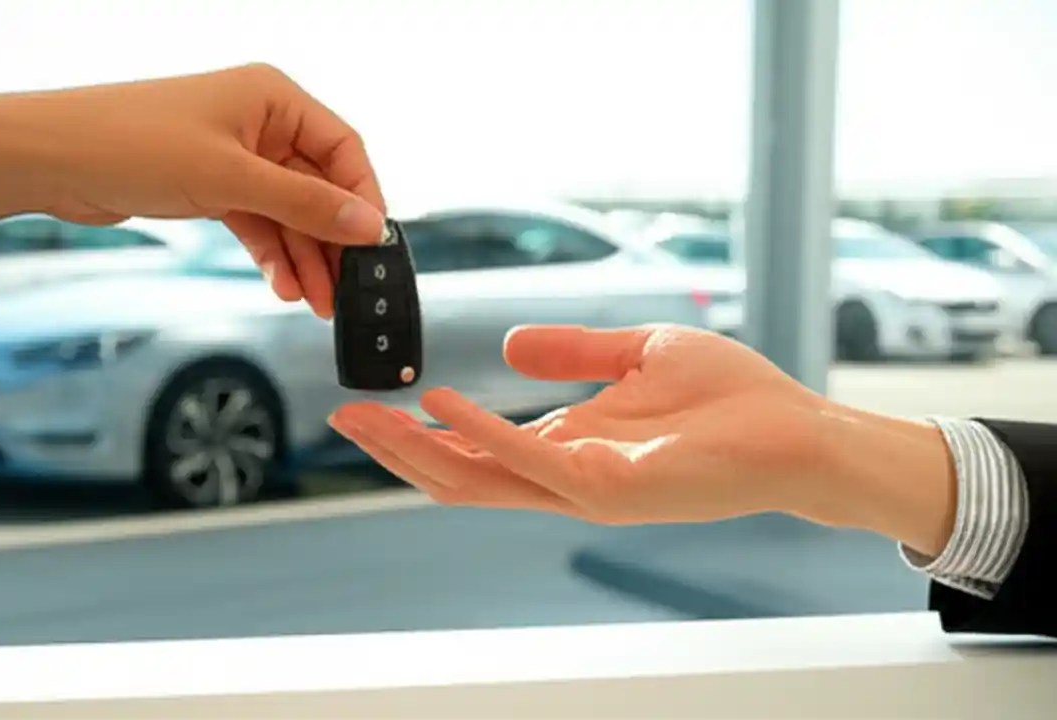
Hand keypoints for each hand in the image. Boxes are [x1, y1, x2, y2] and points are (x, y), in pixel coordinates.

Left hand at [7, 63, 385, 317]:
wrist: (52, 159)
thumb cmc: (133, 143)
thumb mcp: (233, 179)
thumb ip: (307, 205)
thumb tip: (369, 226)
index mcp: (273, 97)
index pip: (343, 149)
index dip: (363, 200)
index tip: (374, 248)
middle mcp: (258, 121)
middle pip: (318, 187)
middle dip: (331, 241)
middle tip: (346, 292)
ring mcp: (233, 154)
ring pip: (288, 212)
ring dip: (303, 257)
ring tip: (317, 303)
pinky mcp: (209, 184)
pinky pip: (257, 222)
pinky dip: (270, 254)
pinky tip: (282, 286)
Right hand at [328, 324, 957, 555]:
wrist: (801, 431)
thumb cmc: (733, 398)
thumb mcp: (637, 352)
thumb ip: (573, 351)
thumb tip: (507, 345)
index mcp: (569, 447)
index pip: (478, 451)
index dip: (421, 433)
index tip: (372, 406)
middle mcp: (567, 476)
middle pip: (462, 473)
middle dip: (397, 451)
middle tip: (340, 421)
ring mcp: (585, 488)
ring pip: (478, 480)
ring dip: (415, 450)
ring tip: (363, 419)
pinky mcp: (612, 485)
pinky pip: (528, 462)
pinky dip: (479, 431)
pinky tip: (440, 401)